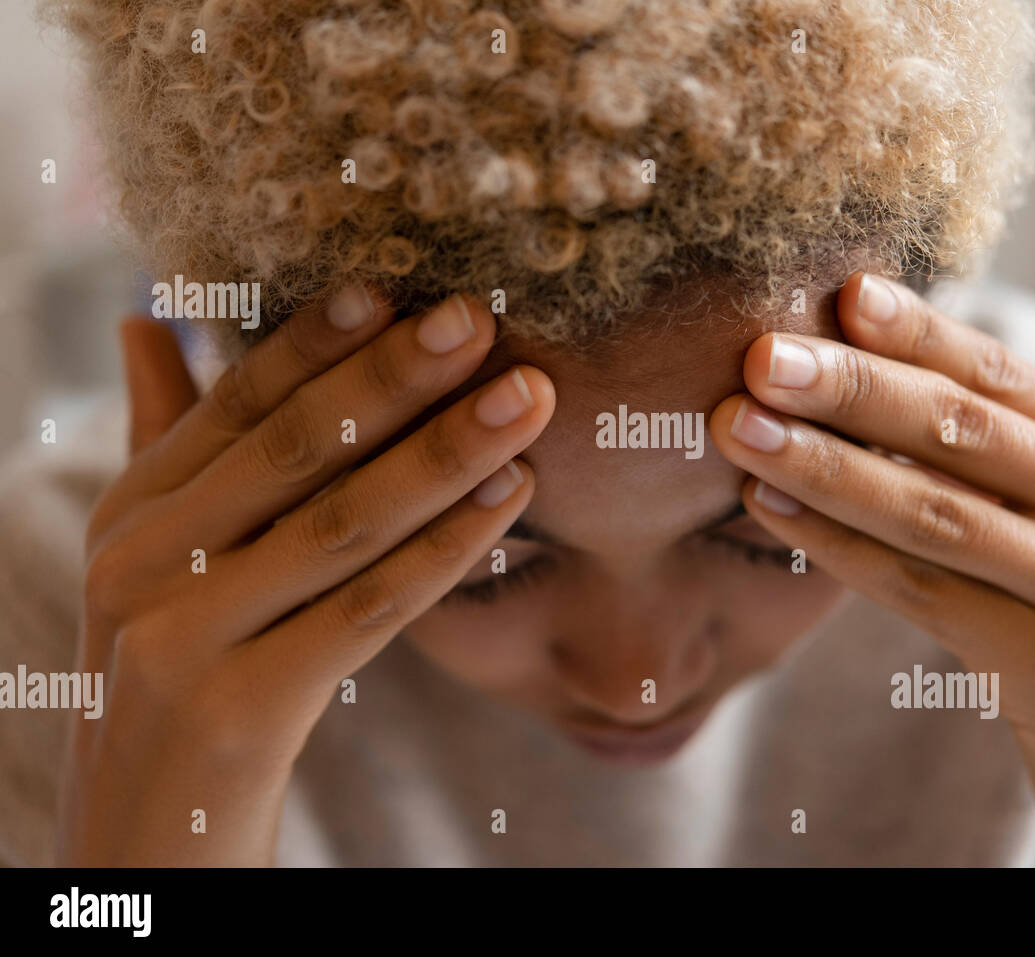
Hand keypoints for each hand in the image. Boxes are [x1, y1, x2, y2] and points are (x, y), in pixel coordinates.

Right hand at [57, 290, 553, 864]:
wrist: (152, 823)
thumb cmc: (180, 667)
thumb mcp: (157, 553)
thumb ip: (163, 438)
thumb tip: (148, 318)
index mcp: (134, 511)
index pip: (238, 404)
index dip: (318, 341)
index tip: (398, 287)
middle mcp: (147, 562)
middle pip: (296, 450)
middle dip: (396, 379)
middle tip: (483, 320)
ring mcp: (185, 637)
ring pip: (343, 524)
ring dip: (446, 455)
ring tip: (529, 400)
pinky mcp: (242, 706)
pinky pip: (370, 611)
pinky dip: (447, 549)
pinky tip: (511, 498)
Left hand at [709, 272, 1034, 865]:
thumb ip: (1018, 462)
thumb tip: (875, 390)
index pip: (1007, 377)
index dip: (919, 331)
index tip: (841, 292)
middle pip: (965, 428)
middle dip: (852, 387)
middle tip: (761, 356)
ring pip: (934, 508)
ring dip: (825, 464)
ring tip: (741, 428)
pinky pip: (922, 591)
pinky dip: (840, 547)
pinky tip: (777, 510)